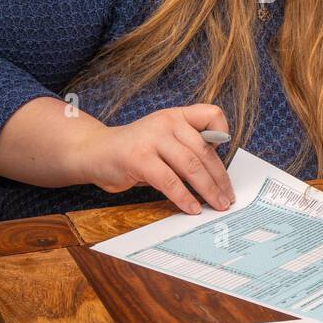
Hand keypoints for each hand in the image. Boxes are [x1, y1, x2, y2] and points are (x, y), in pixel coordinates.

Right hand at [79, 104, 234, 213]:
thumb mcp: (162, 140)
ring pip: (191, 166)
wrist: (95, 151)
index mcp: (176, 116)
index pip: (211, 113)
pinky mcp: (139, 158)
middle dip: (219, 178)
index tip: (226, 155)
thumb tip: (216, 175)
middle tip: (227, 197)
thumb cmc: (135, 150)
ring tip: (216, 205)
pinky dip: (184, 198)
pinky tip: (192, 208)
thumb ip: (185, 148)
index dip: (223, 131)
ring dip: (208, 190)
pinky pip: (170, 181)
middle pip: (204, 151)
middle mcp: (167, 122)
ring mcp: (152, 139)